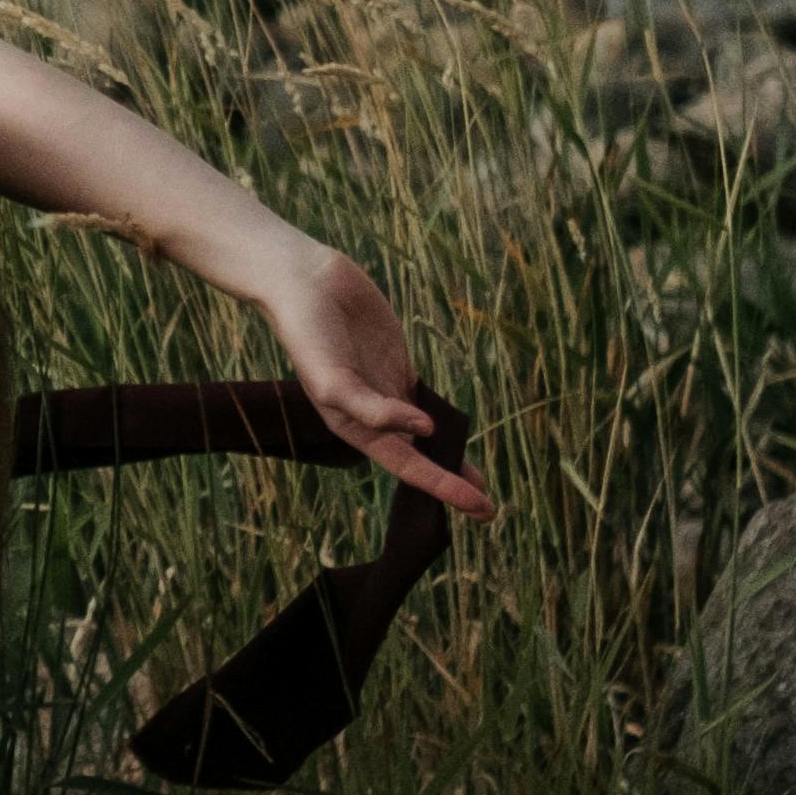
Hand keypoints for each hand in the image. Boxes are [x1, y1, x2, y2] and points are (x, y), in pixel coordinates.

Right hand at [259, 246, 492, 519]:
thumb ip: (376, 411)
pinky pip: (426, 398)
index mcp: (353, 427)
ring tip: (477, 479)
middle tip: (487, 510)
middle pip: (419, 458)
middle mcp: (373, 415)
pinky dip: (443, 418)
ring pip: (426, 433)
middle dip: (451, 482)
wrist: (307, 283)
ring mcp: (387, 390)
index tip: (478, 504)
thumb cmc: (310, 335)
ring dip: (449, 455)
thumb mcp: (333, 381)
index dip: (443, 487)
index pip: (407, 466)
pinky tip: (457, 431)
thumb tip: (425, 430)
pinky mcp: (397, 365)